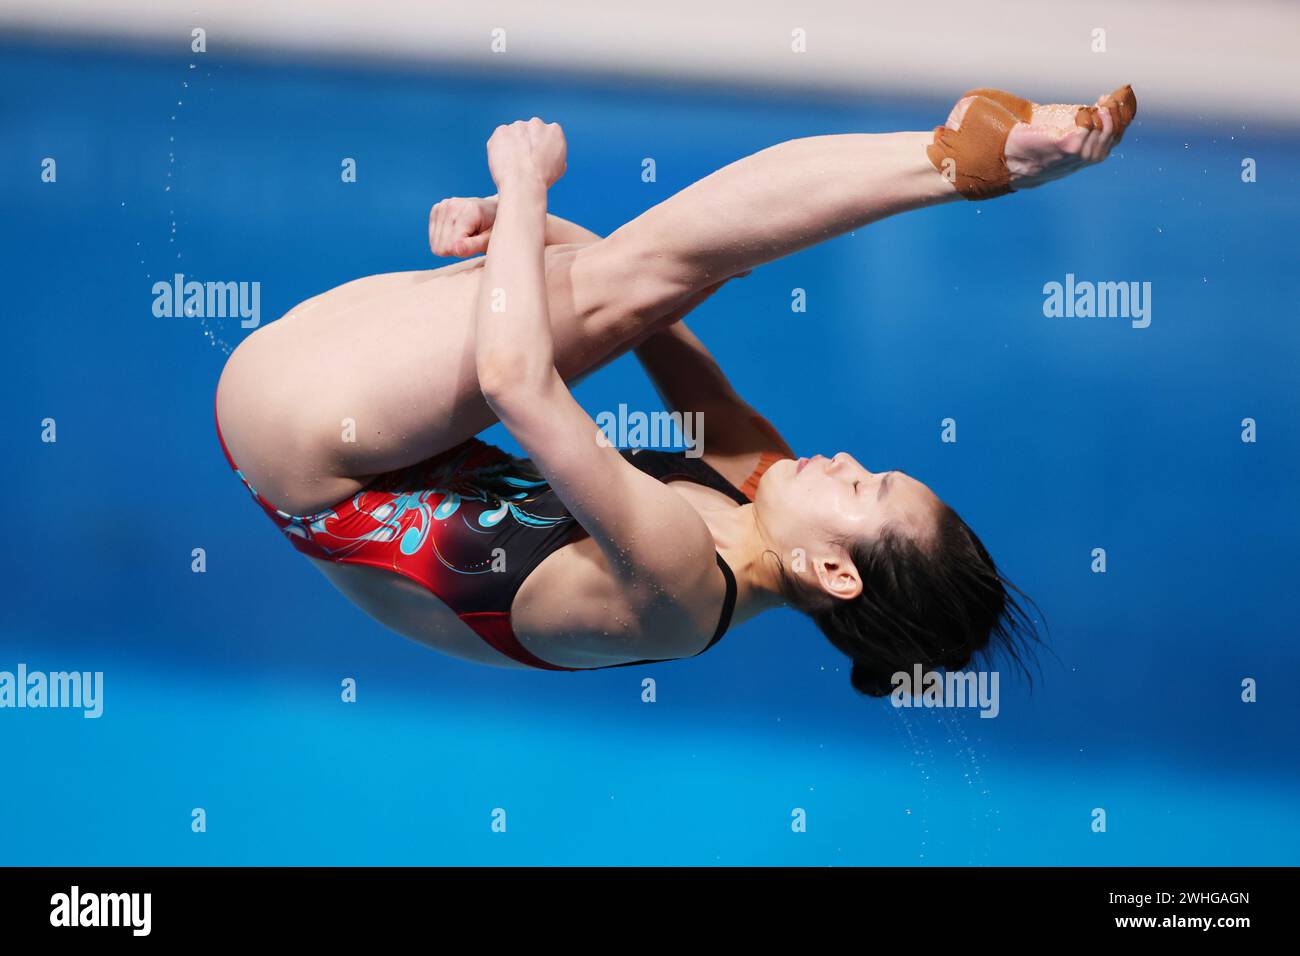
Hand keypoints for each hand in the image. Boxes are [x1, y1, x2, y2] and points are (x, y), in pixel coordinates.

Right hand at [429, 196, 496, 257]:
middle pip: (442, 246)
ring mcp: (442, 206)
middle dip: (457, 248)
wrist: (492, 210)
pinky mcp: (436, 210)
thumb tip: (456, 249)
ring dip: (451, 244)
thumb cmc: (494, 227)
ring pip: (436, 245)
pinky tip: (457, 231)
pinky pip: (433, 239)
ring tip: (467, 233)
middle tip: (472, 238)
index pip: (453, 245)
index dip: (464, 251)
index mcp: (469, 210)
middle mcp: (452, 205)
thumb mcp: (491, 240)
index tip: (477, 242)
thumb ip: (474, 246)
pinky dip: (445, 239)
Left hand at [486, 118, 566, 190]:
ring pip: (513, 134)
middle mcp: (536, 123)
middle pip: (529, 131)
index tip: (536, 157)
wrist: (524, 183)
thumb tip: (550, 157)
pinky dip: (499, 147)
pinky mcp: (501, 131)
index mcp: (554, 131)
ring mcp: (518, 126)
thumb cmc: (542, 179)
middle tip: (522, 160)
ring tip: (512, 163)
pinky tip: (503, 161)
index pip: (546, 134)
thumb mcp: (559, 168)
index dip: (540, 146)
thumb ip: (555, 155)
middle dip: (525, 142)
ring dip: (511, 144)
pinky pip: (499, 138)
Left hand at [1003, 88, 1132, 189]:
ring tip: (1098, 102)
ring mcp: (1081, 153)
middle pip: (1115, 126)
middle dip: (1116, 107)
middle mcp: (1092, 155)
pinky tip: (1082, 111)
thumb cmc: (1041, 144)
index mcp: (1096, 153)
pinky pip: (1087, 124)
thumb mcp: (1071, 133)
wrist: (1014, 159)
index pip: (1120, 128)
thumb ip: (1089, 124)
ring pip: (1104, 125)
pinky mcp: (1069, 146)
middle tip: (1107, 96)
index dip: (1123, 109)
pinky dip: (1087, 114)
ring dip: (1103, 110)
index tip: (1120, 93)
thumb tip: (1106, 101)